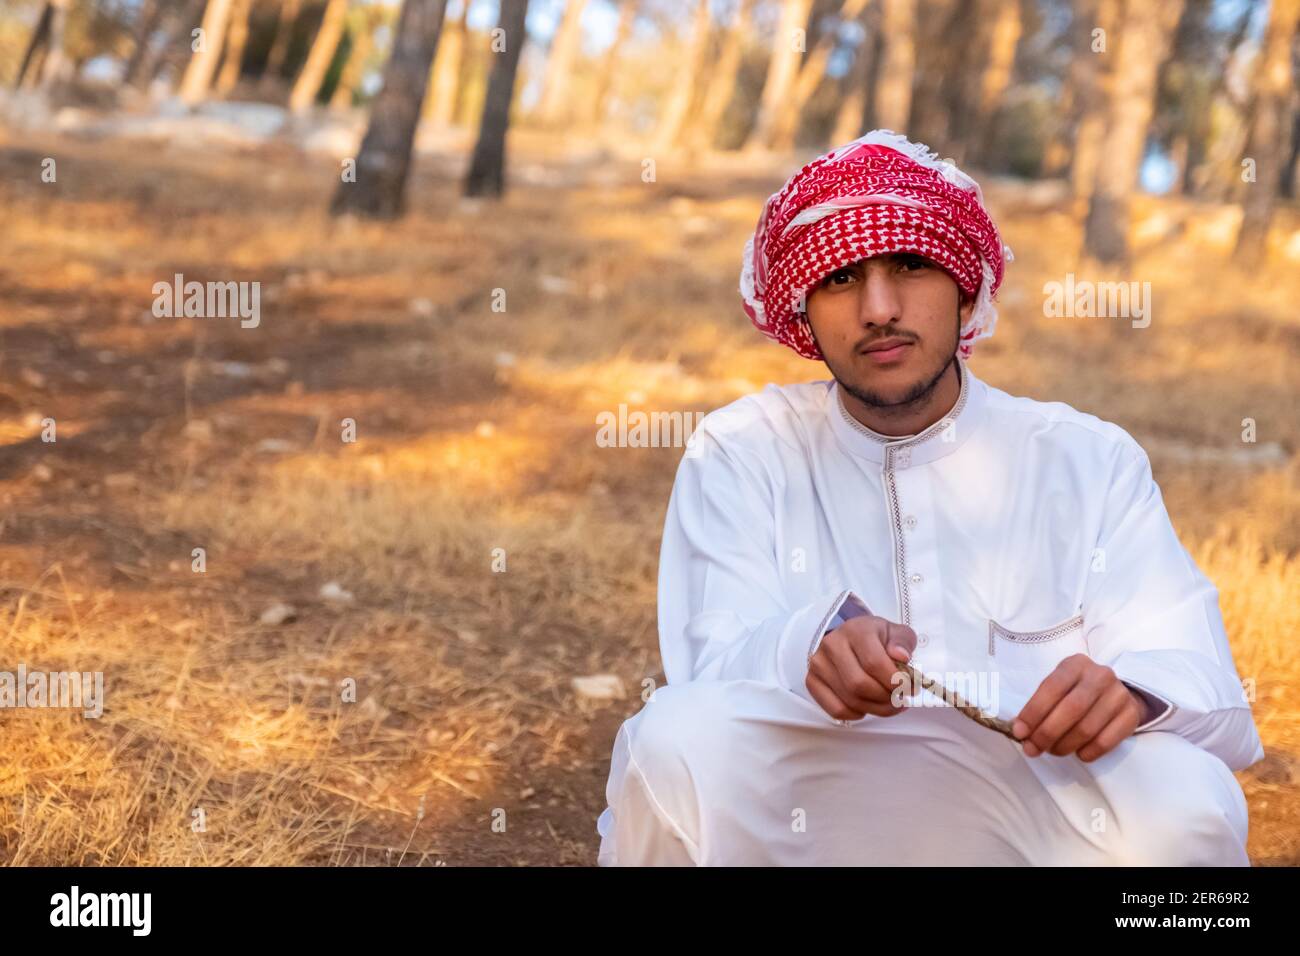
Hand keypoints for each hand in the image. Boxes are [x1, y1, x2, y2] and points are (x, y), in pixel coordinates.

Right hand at [806, 615, 916, 720]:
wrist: (851, 638)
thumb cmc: (875, 638)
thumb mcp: (895, 632)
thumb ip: (902, 642)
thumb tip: (901, 656)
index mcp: (855, 630)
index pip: (874, 663)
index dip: (895, 681)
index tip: (909, 687)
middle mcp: (832, 645)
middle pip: (860, 685)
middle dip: (886, 698)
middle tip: (901, 699)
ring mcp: (819, 664)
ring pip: (850, 700)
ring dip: (876, 709)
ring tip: (889, 704)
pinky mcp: (812, 681)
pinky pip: (836, 709)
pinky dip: (856, 714)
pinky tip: (867, 706)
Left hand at [1011, 654, 1147, 761]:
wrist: (1117, 693)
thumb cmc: (1077, 691)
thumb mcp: (1060, 687)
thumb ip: (1040, 705)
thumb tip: (1020, 730)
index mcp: (1076, 664)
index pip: (1052, 688)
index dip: (1033, 712)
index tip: (1019, 732)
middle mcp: (1100, 675)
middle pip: (1071, 709)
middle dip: (1047, 733)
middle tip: (1033, 749)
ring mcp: (1119, 695)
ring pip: (1087, 728)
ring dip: (1064, 746)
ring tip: (1053, 751)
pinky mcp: (1131, 715)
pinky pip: (1106, 742)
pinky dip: (1087, 753)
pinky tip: (1078, 754)